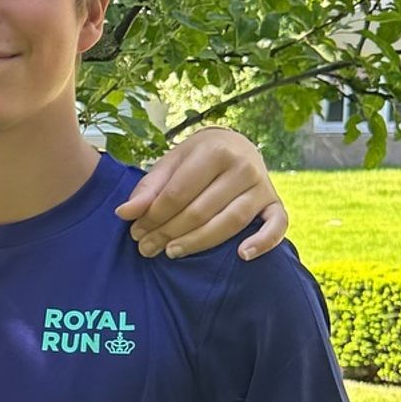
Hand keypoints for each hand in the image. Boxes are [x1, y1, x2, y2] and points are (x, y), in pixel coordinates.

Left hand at [115, 127, 288, 260]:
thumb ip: (147, 188)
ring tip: (171, 253)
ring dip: (198, 243)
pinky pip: (277, 226)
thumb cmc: (196, 159)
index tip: (134, 232)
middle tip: (146, 248)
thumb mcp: (170, 164)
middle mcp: (243, 166)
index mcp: (214, 151)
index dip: (152, 216)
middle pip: (200, 211)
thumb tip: (124, 214)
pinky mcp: (275, 203)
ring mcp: (263, 186)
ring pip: (229, 223)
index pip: (177, 193)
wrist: (235, 146)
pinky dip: (262, 242)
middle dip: (168, 233)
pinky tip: (241, 255)